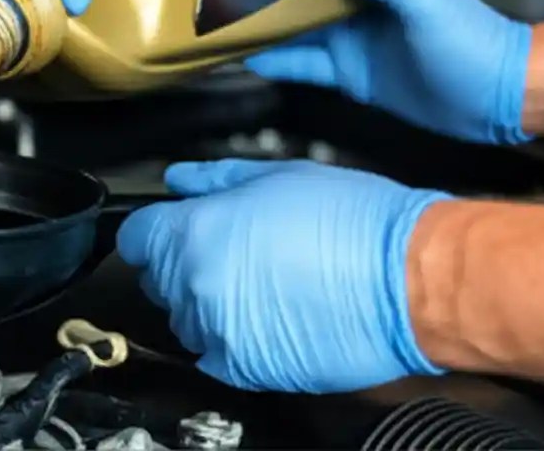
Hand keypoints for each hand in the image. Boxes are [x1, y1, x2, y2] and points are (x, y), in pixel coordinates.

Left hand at [116, 159, 447, 392]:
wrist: (408, 279)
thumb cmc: (352, 221)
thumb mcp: (278, 175)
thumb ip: (216, 178)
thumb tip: (180, 179)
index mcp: (195, 233)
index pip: (134, 237)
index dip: (152, 230)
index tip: (170, 228)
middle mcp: (195, 284)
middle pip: (157, 278)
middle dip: (182, 263)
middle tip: (232, 251)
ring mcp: (217, 330)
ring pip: (185, 317)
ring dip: (206, 303)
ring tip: (259, 284)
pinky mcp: (245, 368)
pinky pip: (213, 355)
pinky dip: (228, 340)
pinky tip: (266, 318)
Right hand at [246, 0, 532, 144]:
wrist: (496, 100)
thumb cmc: (472, 41)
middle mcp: (358, 8)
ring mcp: (352, 43)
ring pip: (296, 32)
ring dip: (264, 28)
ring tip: (221, 22)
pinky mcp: (349, 77)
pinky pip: (304, 66)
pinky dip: (275, 62)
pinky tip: (246, 58)